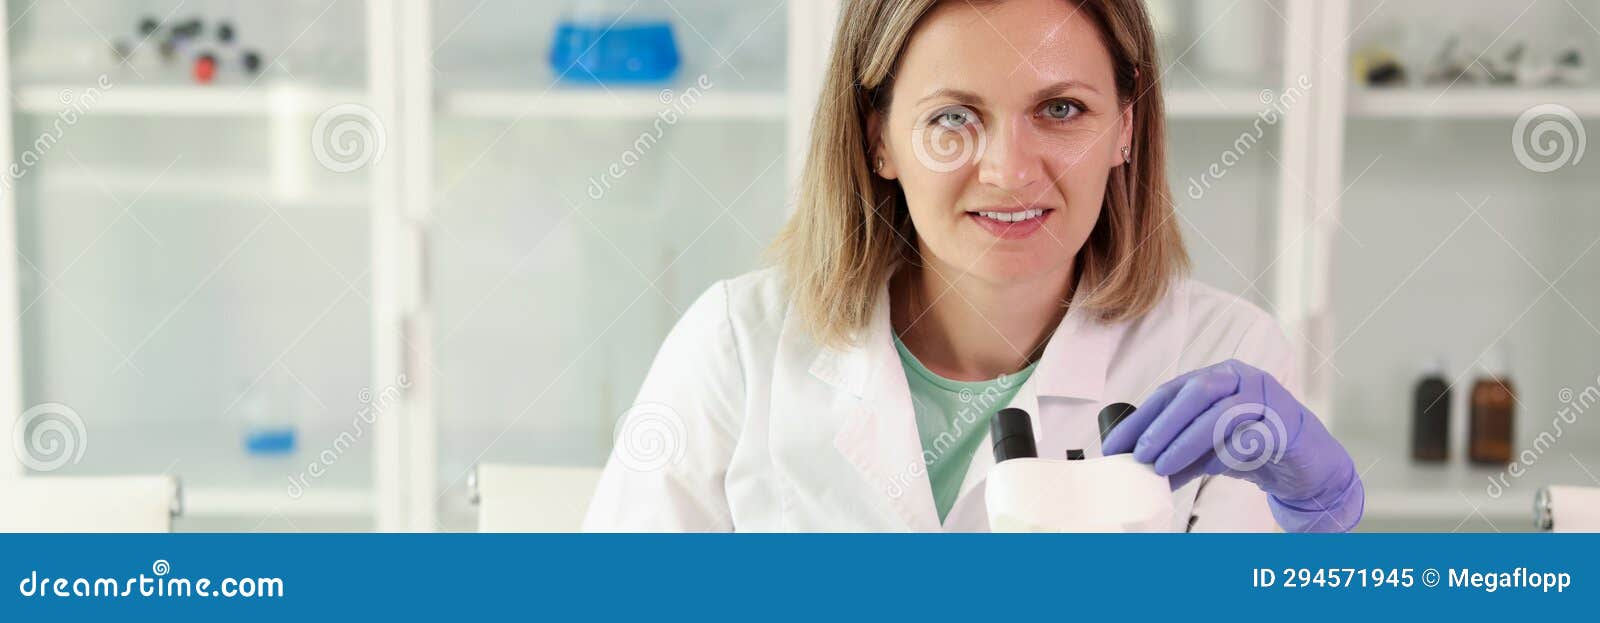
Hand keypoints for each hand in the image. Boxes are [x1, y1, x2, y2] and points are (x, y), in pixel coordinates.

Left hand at [1102, 359, 1363, 532]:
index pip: (1170, 392)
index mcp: (1216, 377)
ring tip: (1164, 468)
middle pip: (1197, 392)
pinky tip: (1210, 471)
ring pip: (1222, 413)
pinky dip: (1226, 454)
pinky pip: (1252, 437)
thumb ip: (1175, 454)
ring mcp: (1267, 398)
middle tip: (1140, 455)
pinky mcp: (1287, 424)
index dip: (1140, 419)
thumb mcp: (1205, 450)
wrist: (1305, 467)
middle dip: (1163, 425)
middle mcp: (1241, 379)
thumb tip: (1135, 470)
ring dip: (1188, 442)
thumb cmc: (1251, 450)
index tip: (1114, 447)